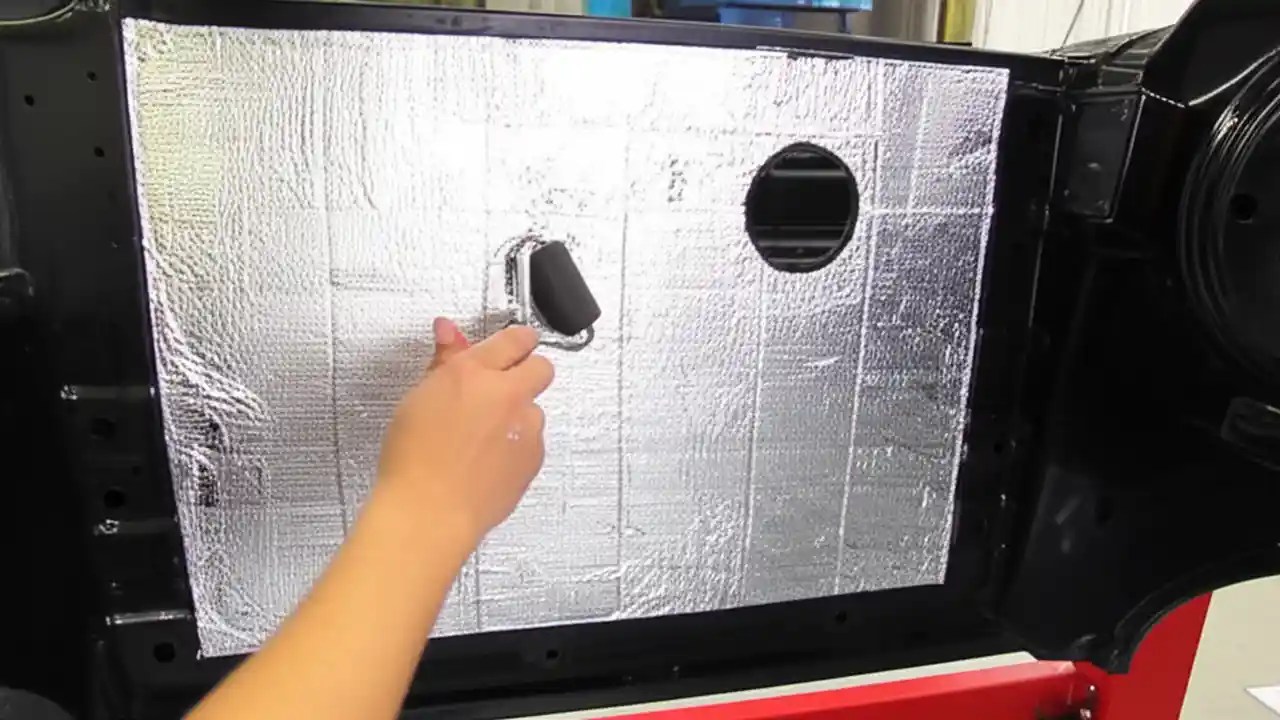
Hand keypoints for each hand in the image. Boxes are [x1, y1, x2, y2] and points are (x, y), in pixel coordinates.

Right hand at [376, 317, 553, 546]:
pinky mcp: (534, 455)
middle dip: (527, 372)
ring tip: (483, 436)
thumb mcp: (418, 398)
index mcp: (474, 372)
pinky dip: (518, 445)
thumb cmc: (415, 460)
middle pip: (541, 367)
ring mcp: (526, 426)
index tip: (514, 344)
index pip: (514, 338)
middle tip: (503, 387)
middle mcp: (507, 394)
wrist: (430, 511)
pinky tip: (488, 459)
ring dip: (519, 414)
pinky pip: (533, 440)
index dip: (515, 341)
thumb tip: (448, 332)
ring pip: (536, 407)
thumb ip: (444, 361)